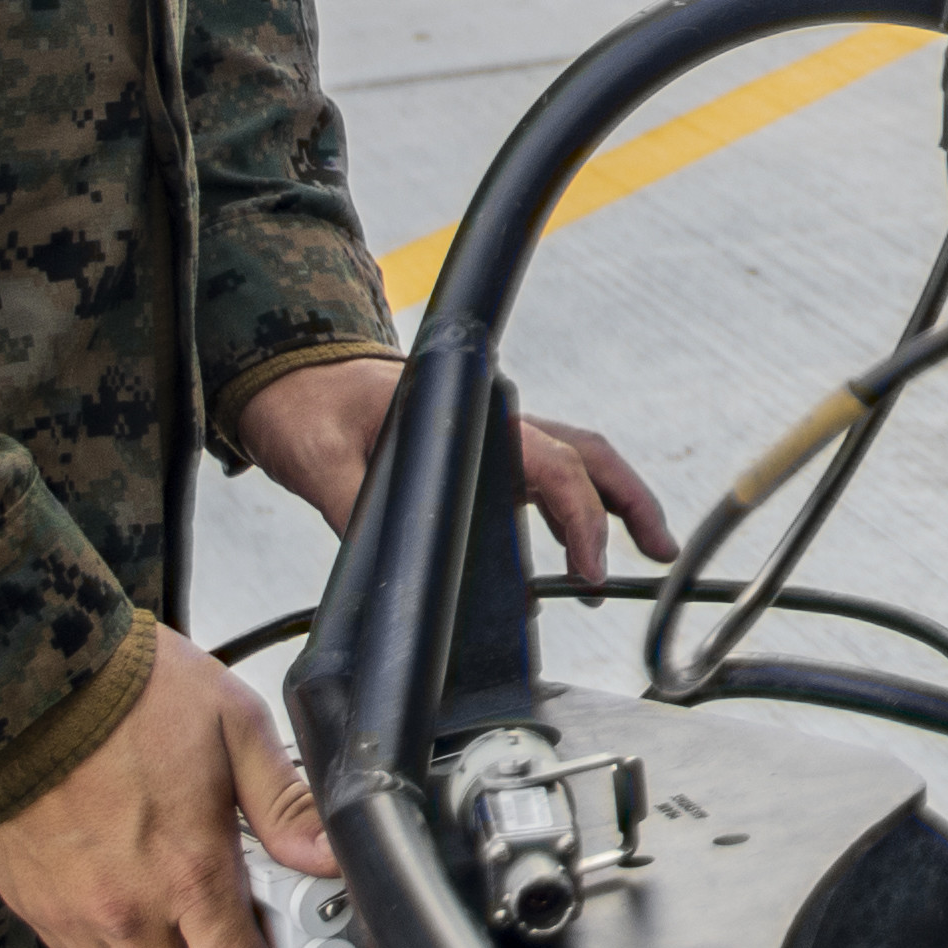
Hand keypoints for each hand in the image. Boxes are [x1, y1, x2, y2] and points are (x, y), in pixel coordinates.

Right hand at [0, 630, 326, 947]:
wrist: (19, 681)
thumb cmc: (130, 694)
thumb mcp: (233, 725)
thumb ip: (285, 802)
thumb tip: (329, 857)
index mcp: (191, 873)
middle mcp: (130, 913)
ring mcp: (74, 917)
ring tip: (183, 940)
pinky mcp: (34, 907)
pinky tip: (132, 915)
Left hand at [224, 356, 668, 591]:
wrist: (288, 377)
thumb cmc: (305, 404)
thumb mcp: (318, 454)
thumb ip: (352, 503)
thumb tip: (396, 558)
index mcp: (465, 412)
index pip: (548, 464)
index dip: (580, 518)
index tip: (588, 571)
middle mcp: (488, 419)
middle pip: (584, 455)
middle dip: (630, 502)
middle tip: (659, 551)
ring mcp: (486, 435)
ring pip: (572, 462)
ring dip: (611, 502)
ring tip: (645, 549)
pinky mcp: (475, 454)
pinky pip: (538, 478)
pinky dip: (570, 509)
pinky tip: (570, 549)